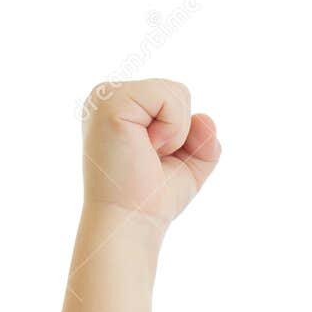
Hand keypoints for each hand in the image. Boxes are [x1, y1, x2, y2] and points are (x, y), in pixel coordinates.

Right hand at [81, 78, 220, 231]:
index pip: (173, 97)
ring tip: (146, 152)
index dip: (180, 132)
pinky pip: (168, 98)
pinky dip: (171, 129)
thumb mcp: (190, 163)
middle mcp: (109, 95)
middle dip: (179, 131)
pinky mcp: (111, 104)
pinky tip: (146, 147)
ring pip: (176, 92)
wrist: (132, 220)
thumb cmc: (153, 196)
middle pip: (177, 91)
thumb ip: (204, 137)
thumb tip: (204, 118)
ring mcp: (106, 96)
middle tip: (150, 157)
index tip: (153, 156)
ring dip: (175, 132)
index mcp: (122, 105)